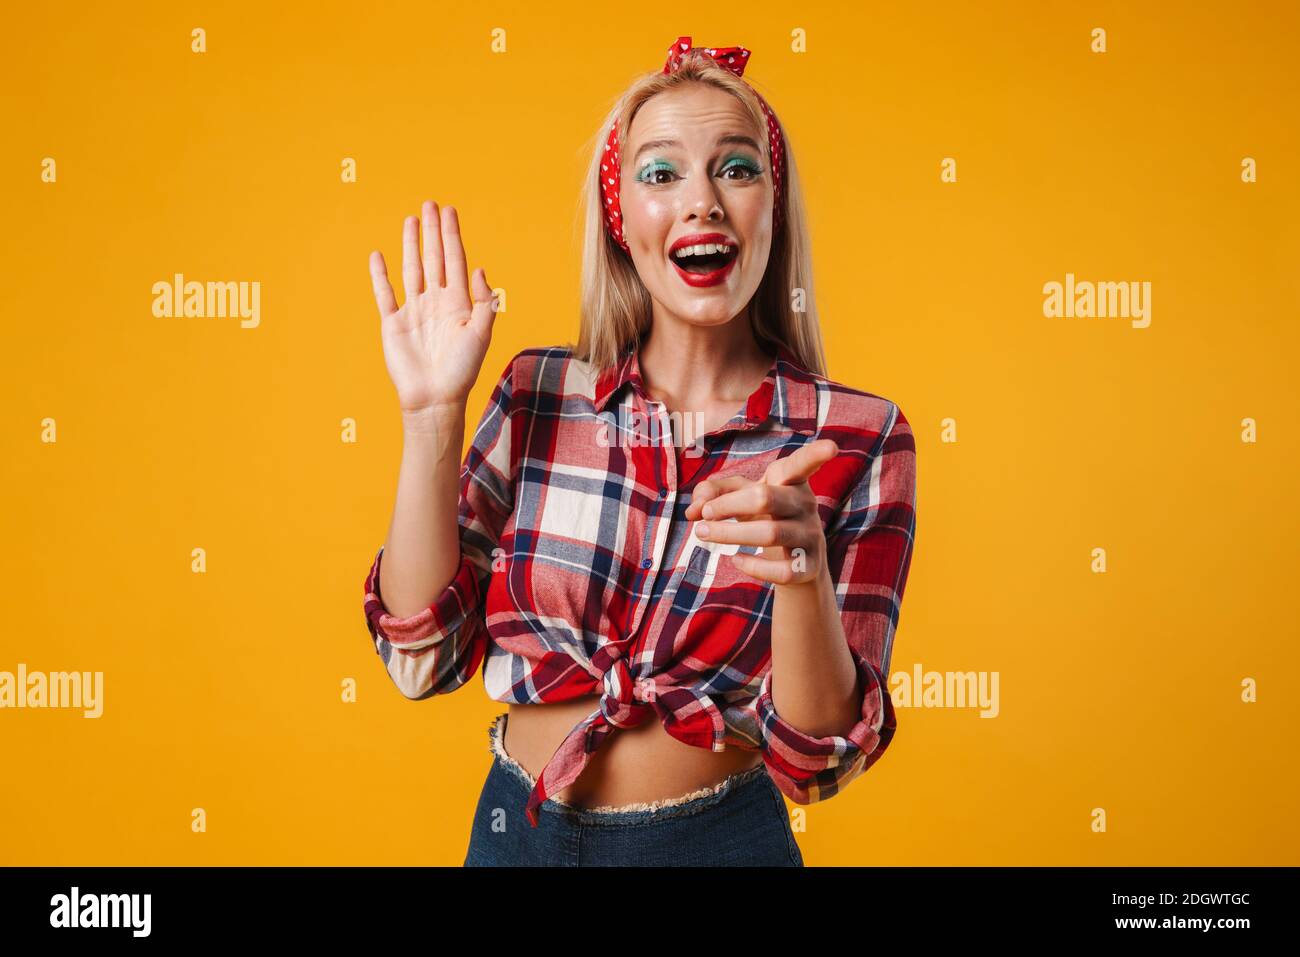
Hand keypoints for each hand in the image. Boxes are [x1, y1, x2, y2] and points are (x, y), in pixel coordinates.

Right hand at [368, 201, 499, 414]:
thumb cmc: (462, 371)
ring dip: (410, 245)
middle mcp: (436, 302)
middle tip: (430, 204)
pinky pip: (386, 294)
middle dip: (432, 232)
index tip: (449, 211)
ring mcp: (414, 311)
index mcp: (459, 303)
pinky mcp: (393, 324)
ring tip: (410, 220)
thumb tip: (480, 270)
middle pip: (434, 258)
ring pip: (412, 269)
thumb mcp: (480, 335)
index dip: (452, 235)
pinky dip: (381, 275)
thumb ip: (484, 302)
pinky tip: (379, 256)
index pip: (455, 260)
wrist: (435, 398)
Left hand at [683, 439, 839, 585]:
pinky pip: (782, 571)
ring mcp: (810, 536)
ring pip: (770, 534)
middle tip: (702, 516)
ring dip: (729, 534)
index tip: (832, 447)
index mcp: (791, 481)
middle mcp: (805, 505)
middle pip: (765, 497)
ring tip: (701, 534)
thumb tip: (693, 509)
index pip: (802, 464)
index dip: (816, 454)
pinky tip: (736, 560)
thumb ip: (714, 492)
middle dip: (727, 506)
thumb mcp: (741, 497)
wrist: (795, 562)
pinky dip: (753, 567)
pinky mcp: (808, 567)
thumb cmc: (764, 517)